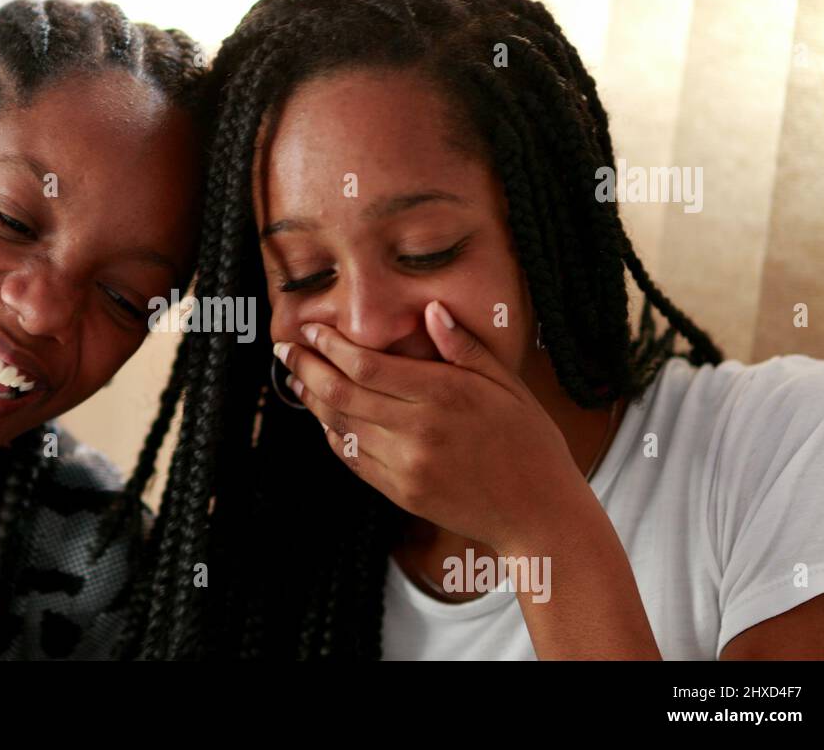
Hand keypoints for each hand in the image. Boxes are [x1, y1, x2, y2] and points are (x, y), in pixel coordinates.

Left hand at [274, 300, 597, 553]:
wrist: (537, 513)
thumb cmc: (528, 442)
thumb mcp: (506, 384)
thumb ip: (463, 347)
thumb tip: (430, 310)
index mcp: (445, 395)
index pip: (368, 366)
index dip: (331, 346)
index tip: (311, 329)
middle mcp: (419, 430)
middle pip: (342, 394)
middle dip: (306, 367)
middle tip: (285, 350)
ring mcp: (406, 466)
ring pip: (341, 427)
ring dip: (312, 400)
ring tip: (296, 378)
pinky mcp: (400, 493)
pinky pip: (353, 459)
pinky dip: (333, 435)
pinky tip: (324, 418)